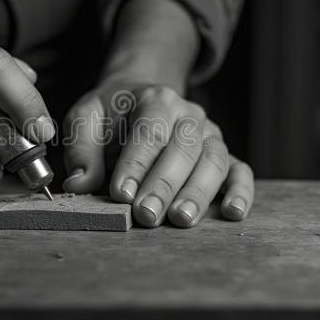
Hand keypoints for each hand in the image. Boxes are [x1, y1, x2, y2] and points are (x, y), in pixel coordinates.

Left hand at [62, 82, 253, 227]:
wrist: (136, 100)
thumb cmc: (110, 116)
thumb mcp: (86, 119)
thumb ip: (81, 150)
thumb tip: (78, 184)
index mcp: (156, 100)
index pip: (149, 133)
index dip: (135, 165)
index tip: (121, 194)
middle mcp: (189, 116)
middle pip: (183, 150)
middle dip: (164, 185)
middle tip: (146, 215)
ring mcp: (210, 136)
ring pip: (213, 162)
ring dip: (198, 193)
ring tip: (180, 219)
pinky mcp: (224, 156)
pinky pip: (240, 171)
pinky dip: (241, 192)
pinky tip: (232, 213)